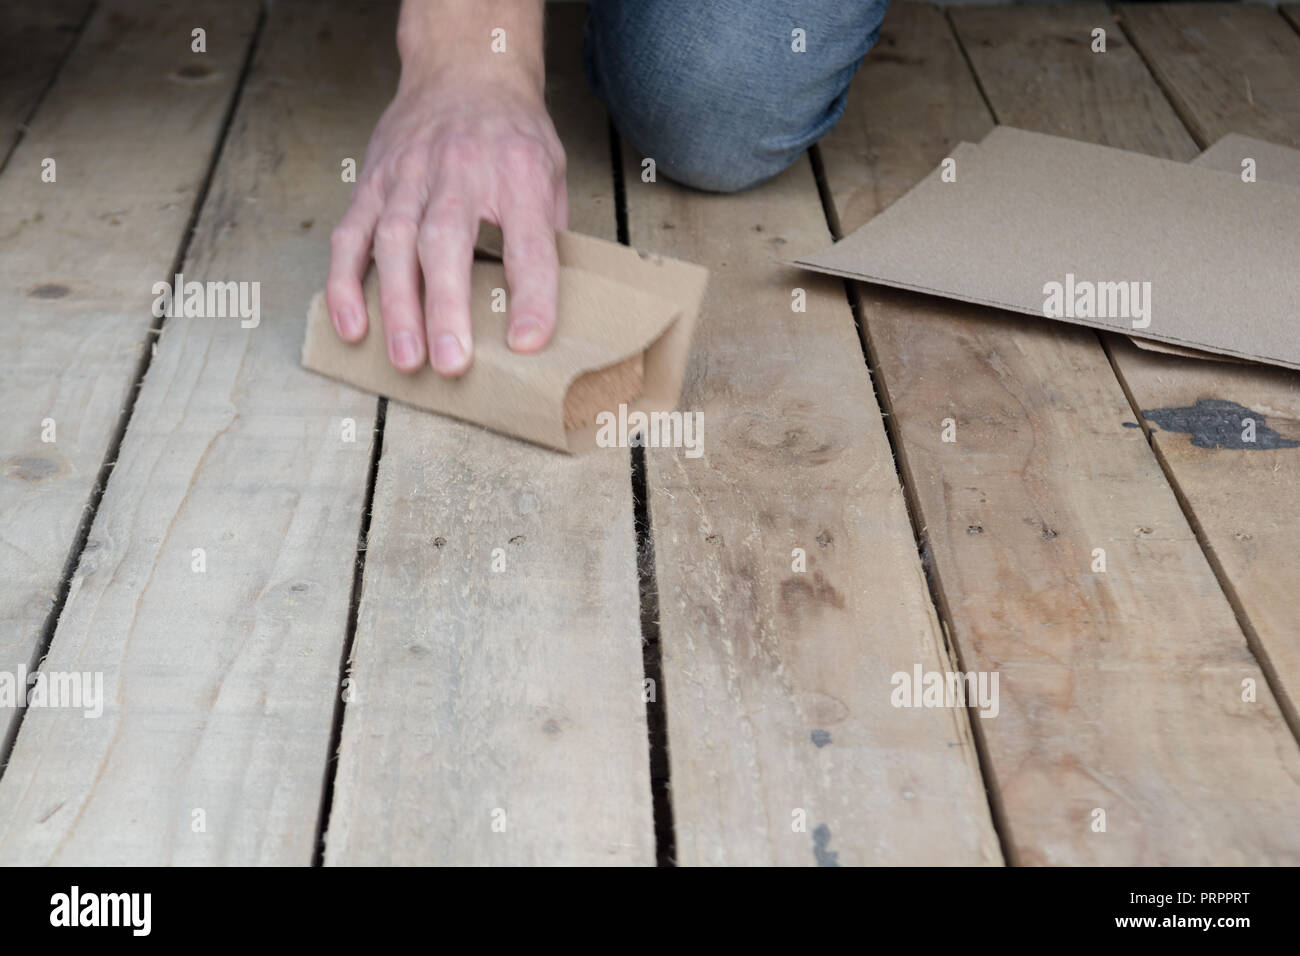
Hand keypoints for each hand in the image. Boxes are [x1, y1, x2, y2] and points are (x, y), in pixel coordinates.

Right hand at [327, 3, 563, 375]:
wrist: (464, 70)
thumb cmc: (512, 137)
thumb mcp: (551, 175)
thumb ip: (547, 238)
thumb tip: (545, 314)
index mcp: (519, 175)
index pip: (529, 242)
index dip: (531, 295)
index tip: (527, 342)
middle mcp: (460, 172)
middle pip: (446, 241)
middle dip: (446, 307)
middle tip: (451, 363)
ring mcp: (407, 176)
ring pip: (394, 242)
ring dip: (397, 306)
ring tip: (407, 360)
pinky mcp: (371, 183)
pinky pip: (350, 236)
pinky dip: (345, 284)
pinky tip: (352, 326)